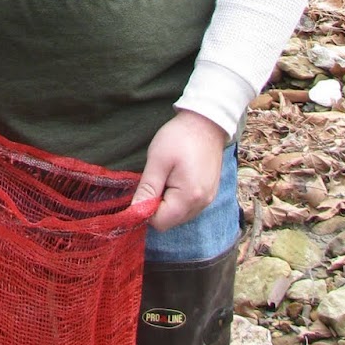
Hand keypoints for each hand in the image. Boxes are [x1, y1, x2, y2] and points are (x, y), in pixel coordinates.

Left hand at [133, 110, 228, 232]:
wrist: (206, 122)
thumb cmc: (179, 137)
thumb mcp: (157, 160)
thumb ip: (147, 188)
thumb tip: (135, 212)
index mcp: (188, 197)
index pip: (160, 222)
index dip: (146, 209)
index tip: (145, 188)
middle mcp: (201, 204)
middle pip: (170, 221)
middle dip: (157, 205)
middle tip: (157, 178)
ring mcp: (207, 200)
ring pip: (179, 215)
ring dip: (167, 202)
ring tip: (168, 176)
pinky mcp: (209, 194)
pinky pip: (188, 207)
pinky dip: (178, 198)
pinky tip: (177, 177)